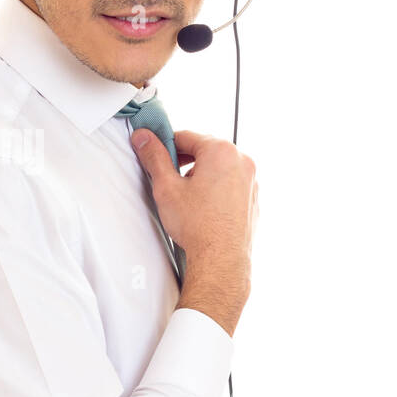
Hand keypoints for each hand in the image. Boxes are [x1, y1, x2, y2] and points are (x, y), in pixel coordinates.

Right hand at [130, 129, 257, 322]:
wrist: (221, 259)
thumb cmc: (199, 226)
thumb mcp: (166, 187)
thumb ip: (154, 157)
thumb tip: (144, 139)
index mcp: (221, 151)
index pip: (185, 136)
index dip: (165, 145)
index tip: (155, 153)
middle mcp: (241, 161)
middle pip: (204, 150)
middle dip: (184, 162)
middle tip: (169, 180)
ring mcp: (250, 180)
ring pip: (218, 167)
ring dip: (200, 175)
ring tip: (186, 198)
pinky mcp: (252, 198)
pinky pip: (230, 183)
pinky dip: (215, 188)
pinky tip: (202, 207)